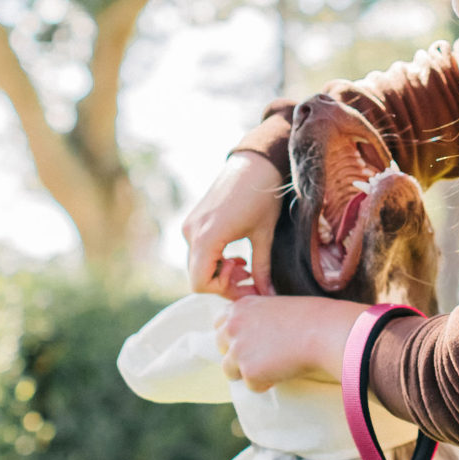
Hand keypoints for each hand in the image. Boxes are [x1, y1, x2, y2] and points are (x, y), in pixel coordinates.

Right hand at [183, 152, 283, 294]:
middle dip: (224, 284)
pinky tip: (236, 257)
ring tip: (246, 267)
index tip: (248, 284)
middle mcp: (191, 232)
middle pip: (198, 277)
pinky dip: (215, 260)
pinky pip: (198, 252)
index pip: (200, 284)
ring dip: (220, 273)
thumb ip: (262, 269)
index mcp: (207, 237)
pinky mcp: (193, 221)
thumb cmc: (262, 197)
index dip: (224, 291)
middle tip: (251, 279)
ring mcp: (190, 226)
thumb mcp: (264, 236)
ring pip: (198, 266)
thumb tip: (268, 296)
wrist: (255, 163)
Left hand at [215, 295, 366, 390]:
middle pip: (220, 346)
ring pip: (230, 370)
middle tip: (263, 357)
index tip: (250, 341)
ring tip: (275, 366)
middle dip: (237, 354)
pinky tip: (284, 371)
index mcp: (240, 306)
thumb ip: (258, 319)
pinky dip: (267, 383)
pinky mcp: (248, 371)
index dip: (234, 335)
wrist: (325, 332)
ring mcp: (238, 349)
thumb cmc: (312, 318)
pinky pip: (252, 385)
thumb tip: (254, 339)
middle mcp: (233, 326)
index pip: (220, 323)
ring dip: (249, 371)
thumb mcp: (277, 308)